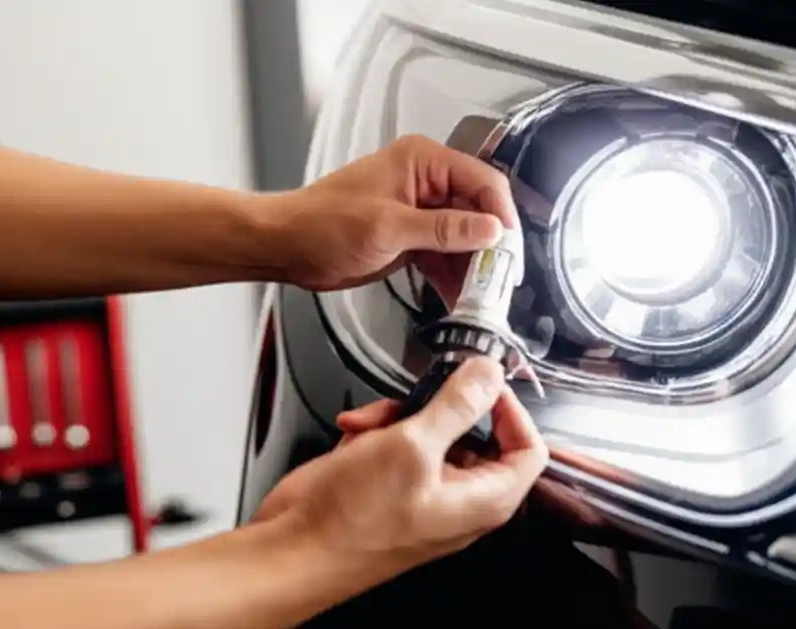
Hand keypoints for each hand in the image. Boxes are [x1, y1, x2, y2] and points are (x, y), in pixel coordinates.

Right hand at [254, 357, 548, 580]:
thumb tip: (489, 376)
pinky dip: (377, 431)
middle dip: (441, 406)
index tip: (484, 382)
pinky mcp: (390, 485)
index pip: (529, 448)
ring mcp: (424, 492)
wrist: (292, 552)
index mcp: (484, 500)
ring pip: (431, 432)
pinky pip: (398, 444)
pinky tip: (355, 434)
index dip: (512, 409)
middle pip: (477, 434)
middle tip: (419, 393)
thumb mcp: (412, 446)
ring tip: (372, 422)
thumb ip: (458, 405)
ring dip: (400, 416)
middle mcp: (460, 499)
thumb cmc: (352, 522)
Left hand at [265, 134, 519, 301]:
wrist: (286, 247)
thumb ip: (445, 229)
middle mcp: (426, 182)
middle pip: (478, 212)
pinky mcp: (412, 238)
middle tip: (499, 280)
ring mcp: (420, 212)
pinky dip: (453, 277)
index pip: (482, 180)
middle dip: (489, 248)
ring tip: (480, 297)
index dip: (501, 214)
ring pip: (465, 239)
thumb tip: (491, 230)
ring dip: (473, 268)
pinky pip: (445, 256)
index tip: (509, 248)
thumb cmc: (322, 224)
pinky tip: (459, 299)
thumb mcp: (389, 227)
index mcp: (422, 162)